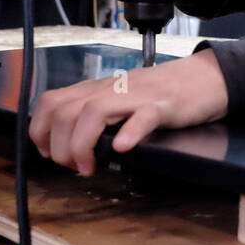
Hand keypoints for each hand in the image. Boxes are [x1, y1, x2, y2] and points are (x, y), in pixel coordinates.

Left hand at [28, 48, 228, 175]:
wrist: (204, 78)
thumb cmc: (162, 93)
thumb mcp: (120, 99)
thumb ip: (95, 115)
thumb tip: (69, 144)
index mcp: (97, 89)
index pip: (51, 102)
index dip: (41, 131)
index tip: (50, 154)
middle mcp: (110, 90)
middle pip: (64, 111)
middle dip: (60, 146)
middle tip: (74, 167)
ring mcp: (135, 96)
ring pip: (92, 112)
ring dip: (82, 144)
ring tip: (90, 166)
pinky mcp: (162, 106)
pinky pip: (142, 116)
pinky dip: (129, 133)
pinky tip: (123, 148)